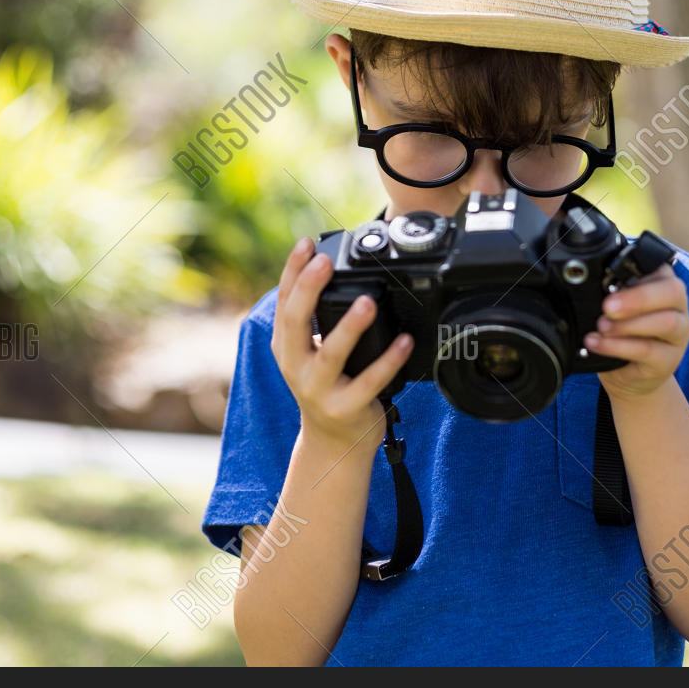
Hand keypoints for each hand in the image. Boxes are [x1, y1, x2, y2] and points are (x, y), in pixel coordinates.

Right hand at [271, 236, 413, 450]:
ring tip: (368, 302)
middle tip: (326, 262)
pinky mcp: (345, 409)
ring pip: (331, 355)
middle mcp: (295, 366)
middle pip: (295, 323)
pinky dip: (388, 360)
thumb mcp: (309, 353)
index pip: (283, 302)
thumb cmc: (327, 386)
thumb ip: (315, 319)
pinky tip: (405, 341)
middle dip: (308, 290)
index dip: (292, 271)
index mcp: (286, 346)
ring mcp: (318, 390)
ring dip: (349, 327)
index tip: (306, 244)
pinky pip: (369, 382)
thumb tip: (329, 266)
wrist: (333, 443)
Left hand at [583, 262, 688, 401]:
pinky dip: (618, 346)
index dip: (636, 272)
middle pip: (672, 291)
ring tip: (601, 326)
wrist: (630, 376)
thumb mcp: (616, 308)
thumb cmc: (622, 332)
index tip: (609, 280)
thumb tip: (587, 287)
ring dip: (628, 324)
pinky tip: (597, 343)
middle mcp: (678, 306)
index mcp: (664, 283)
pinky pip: (648, 350)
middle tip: (607, 306)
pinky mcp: (670, 360)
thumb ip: (611, 294)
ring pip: (666, 322)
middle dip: (638, 298)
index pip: (661, 267)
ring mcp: (679, 334)